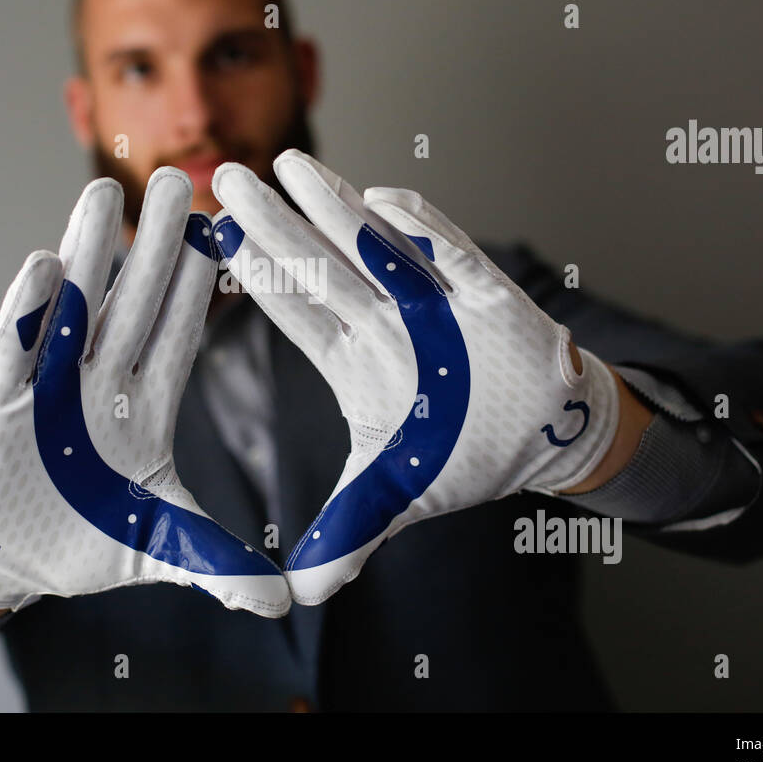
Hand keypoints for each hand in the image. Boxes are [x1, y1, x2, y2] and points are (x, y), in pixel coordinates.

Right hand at [0, 167, 290, 616]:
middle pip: (131, 304)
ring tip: (103, 194)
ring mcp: (45, 388)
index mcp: (143, 408)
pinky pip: (12, 353)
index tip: (227, 235)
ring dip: (87, 256)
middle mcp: (97, 385)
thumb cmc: (85, 539)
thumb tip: (280, 605)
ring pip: (71, 311)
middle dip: (153, 247)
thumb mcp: (158, 549)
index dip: (200, 289)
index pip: (178, 337)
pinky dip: (25, 315)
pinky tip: (42, 267)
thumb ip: (215, 564)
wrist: (5, 557)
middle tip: (178, 182)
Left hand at [211, 150, 620, 604]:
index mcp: (355, 360)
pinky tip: (382, 200)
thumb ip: (350, 531)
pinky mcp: (487, 295)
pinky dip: (423, 233)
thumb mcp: (398, 493)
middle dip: (274, 226)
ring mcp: (434, 303)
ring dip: (333, 209)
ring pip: (375, 249)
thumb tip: (306, 594)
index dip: (256, 279)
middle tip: (223, 178)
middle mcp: (387, 322)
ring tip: (288, 166)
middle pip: (321, 268)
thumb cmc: (465, 452)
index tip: (214, 240)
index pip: (296, 313)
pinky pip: (452, 256)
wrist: (548, 433)